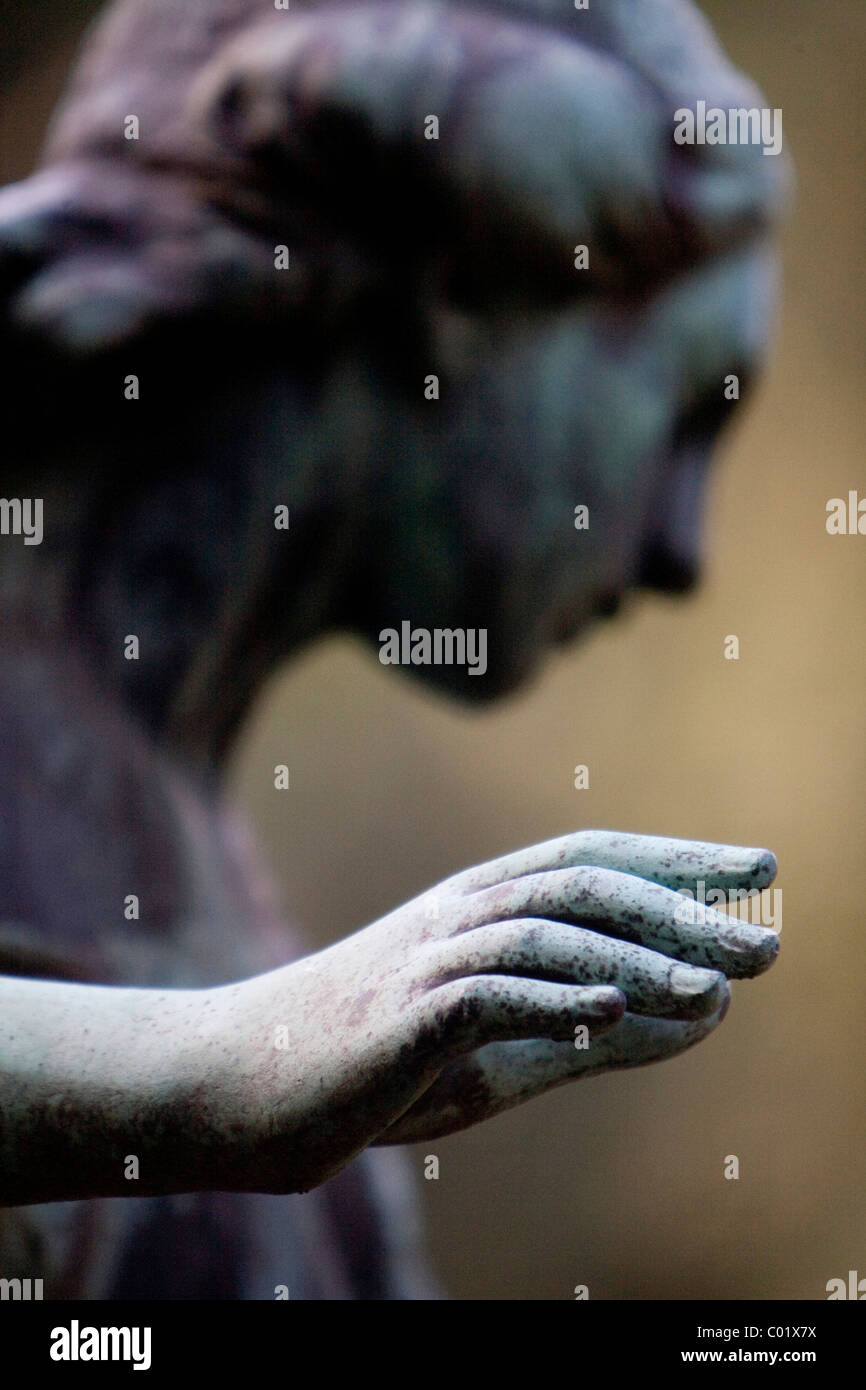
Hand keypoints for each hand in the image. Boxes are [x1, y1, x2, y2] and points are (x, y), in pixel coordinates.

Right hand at [223, 829, 777, 1189]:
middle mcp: (458, 913)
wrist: (238, 1083)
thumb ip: (592, 1031)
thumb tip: (705, 1017)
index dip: (677, 861)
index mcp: (480, 907)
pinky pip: (486, 995)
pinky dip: (554, 999)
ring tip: (719, 990)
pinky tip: (616, 1009)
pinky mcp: (398, 1016)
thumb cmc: (372, 1064)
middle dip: (681, 909)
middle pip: (583, 885)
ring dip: (638, 958)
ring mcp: (425, 958)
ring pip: (545, 932)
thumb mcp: (499, 1050)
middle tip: (767, 943)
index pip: (593, 860)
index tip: (758, 871)